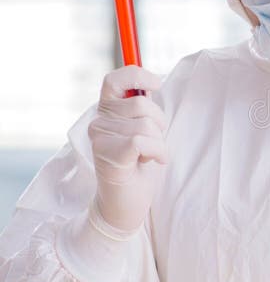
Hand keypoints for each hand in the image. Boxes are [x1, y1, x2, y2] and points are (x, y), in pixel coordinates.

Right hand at [88, 66, 167, 231]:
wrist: (125, 205)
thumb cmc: (137, 167)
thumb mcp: (142, 131)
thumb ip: (142, 110)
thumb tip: (153, 83)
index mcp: (106, 112)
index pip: (115, 80)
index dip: (137, 75)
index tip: (156, 84)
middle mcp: (98, 122)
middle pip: (141, 104)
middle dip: (159, 123)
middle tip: (153, 143)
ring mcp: (100, 139)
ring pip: (146, 124)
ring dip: (159, 141)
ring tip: (149, 155)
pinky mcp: (108, 156)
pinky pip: (142, 141)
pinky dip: (157, 151)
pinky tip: (155, 161)